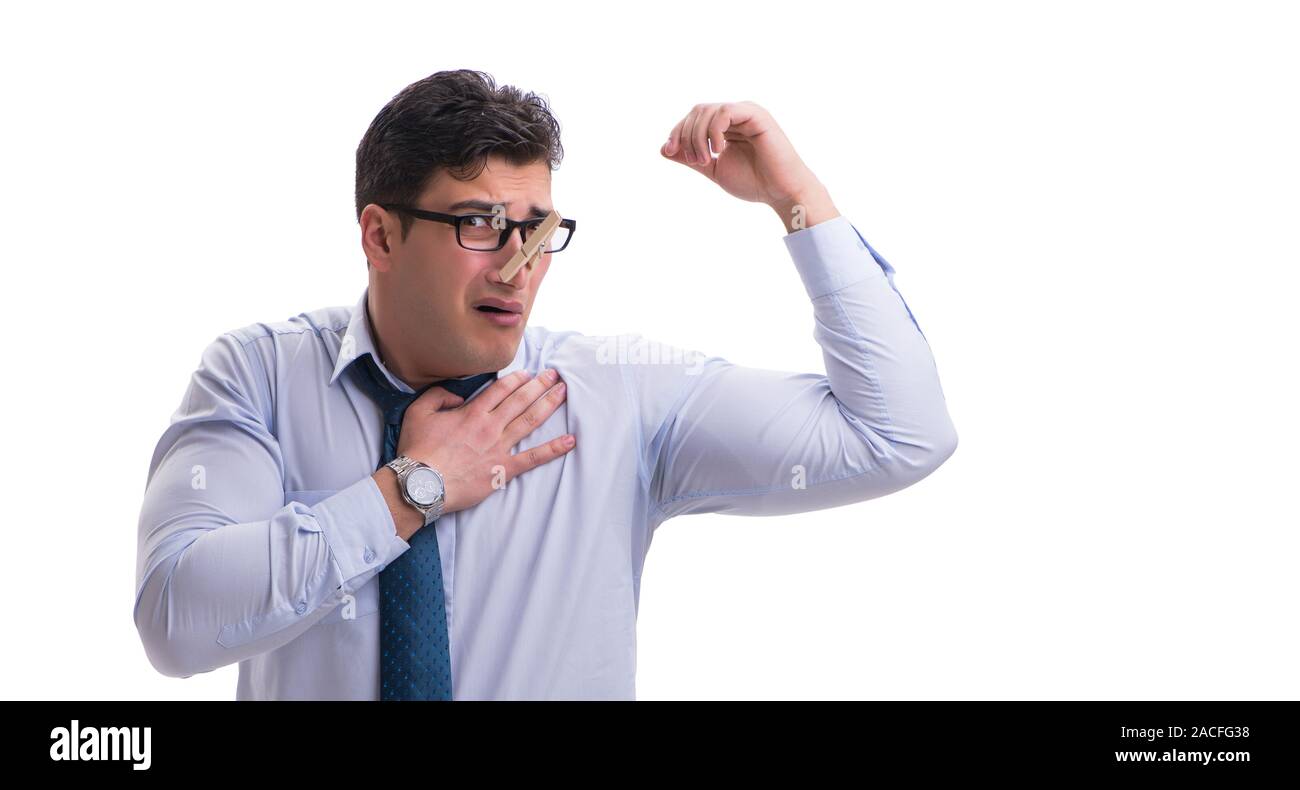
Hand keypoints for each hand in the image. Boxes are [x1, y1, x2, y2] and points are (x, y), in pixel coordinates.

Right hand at [396, 369, 573, 514]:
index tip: (528, 373)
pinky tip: (570, 441)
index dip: (516, 379)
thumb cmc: (417, 450)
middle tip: (554, 375)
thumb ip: (438, 395)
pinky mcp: (503, 470)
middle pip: (520, 400)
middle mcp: (490, 426)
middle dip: (539, 385)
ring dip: (548, 405)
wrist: (420, 484)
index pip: (500, 390)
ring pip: (530, 421)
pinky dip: (553, 450)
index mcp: (471, 412)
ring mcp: (499, 448)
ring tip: (563, 393)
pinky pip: (533, 458)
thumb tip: (458, 395)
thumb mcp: (418, 412)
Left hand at [659, 100, 837, 228]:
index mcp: (726, 126)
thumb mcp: (713, 170)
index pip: (693, 117)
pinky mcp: (756, 115)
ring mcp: (746, 113)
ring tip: (705, 160)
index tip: (672, 152)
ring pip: (708, 110)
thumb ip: (690, 159)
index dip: (678, 132)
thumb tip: (664, 149)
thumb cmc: (754, 182)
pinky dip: (714, 131)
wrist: (781, 192)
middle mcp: (735, 115)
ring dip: (698, 136)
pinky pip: (725, 112)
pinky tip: (718, 150)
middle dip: (686, 134)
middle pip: (697, 111)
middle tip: (693, 160)